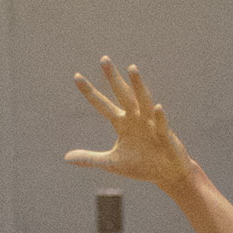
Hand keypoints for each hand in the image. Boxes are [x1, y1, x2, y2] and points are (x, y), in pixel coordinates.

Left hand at [64, 57, 193, 190]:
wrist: (166, 173)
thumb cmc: (140, 165)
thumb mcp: (112, 163)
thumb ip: (90, 158)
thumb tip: (65, 157)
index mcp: (122, 123)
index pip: (103, 105)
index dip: (90, 93)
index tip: (76, 76)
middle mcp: (136, 119)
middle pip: (122, 95)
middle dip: (113, 78)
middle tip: (104, 59)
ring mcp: (151, 125)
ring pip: (143, 101)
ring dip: (138, 86)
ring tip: (132, 68)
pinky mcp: (165, 137)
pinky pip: (161, 125)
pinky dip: (159, 117)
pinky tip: (157, 107)